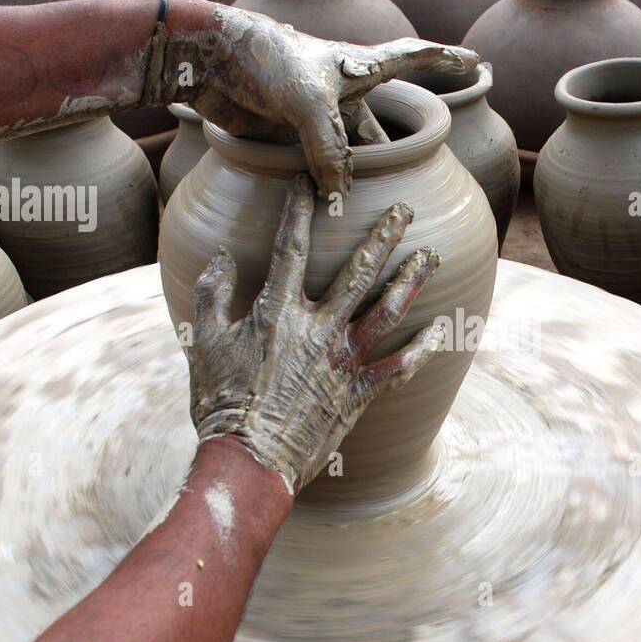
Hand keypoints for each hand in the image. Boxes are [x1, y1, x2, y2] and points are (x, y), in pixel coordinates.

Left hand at [158, 5, 477, 196]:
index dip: (446, 60)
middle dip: (404, 148)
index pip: (413, 57)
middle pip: (386, 124)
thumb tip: (339, 199)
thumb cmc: (264, 61)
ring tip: (382, 206)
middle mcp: (343, 91)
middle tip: (426, 168)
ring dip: (360, 178)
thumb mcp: (308, 103)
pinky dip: (325, 188)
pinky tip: (331, 209)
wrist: (207, 61)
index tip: (476, 61)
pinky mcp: (289, 136)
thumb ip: (331, 151)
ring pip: (351, 154)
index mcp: (359, 67)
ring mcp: (317, 116)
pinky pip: (317, 167)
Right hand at [184, 175, 444, 493]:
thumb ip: (212, 294)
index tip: (309, 182)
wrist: (248, 459)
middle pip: (358, 270)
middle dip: (384, 235)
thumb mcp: (202, 343)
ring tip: (430, 258)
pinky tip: (437, 331)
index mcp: (277, 311)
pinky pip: (397, 367)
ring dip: (411, 280)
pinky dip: (420, 349)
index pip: (291, 248)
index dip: (300, 211)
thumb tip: (223, 258)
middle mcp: (318, 328)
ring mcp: (342, 360)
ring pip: (386, 310)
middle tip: (405, 210)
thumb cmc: (221, 402)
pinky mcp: (357, 393)